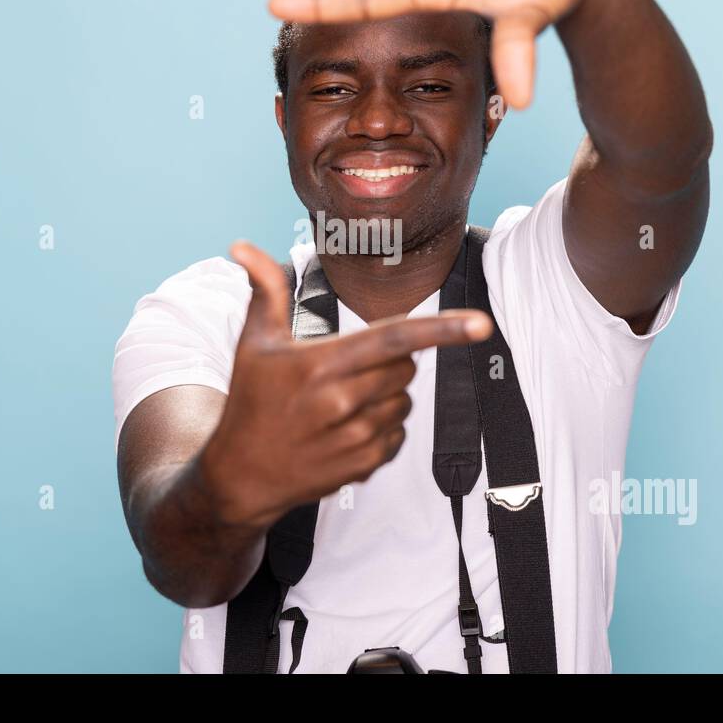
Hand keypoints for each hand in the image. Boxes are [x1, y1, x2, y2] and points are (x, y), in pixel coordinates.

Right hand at [200, 241, 491, 530]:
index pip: (394, 338)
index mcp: (319, 364)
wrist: (241, 476)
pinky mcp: (363, 466)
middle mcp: (340, 402)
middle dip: (389, 363)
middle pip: (405, 368)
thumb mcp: (253, 343)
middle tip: (348, 371)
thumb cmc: (250, 402)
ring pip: (405, 401)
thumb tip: (241, 246)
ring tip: (340, 405)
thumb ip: (264, 290)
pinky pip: (399, 436)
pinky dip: (382, 429)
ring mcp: (354, 439)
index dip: (442, 329)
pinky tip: (345, 431)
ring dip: (385, 396)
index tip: (482, 324)